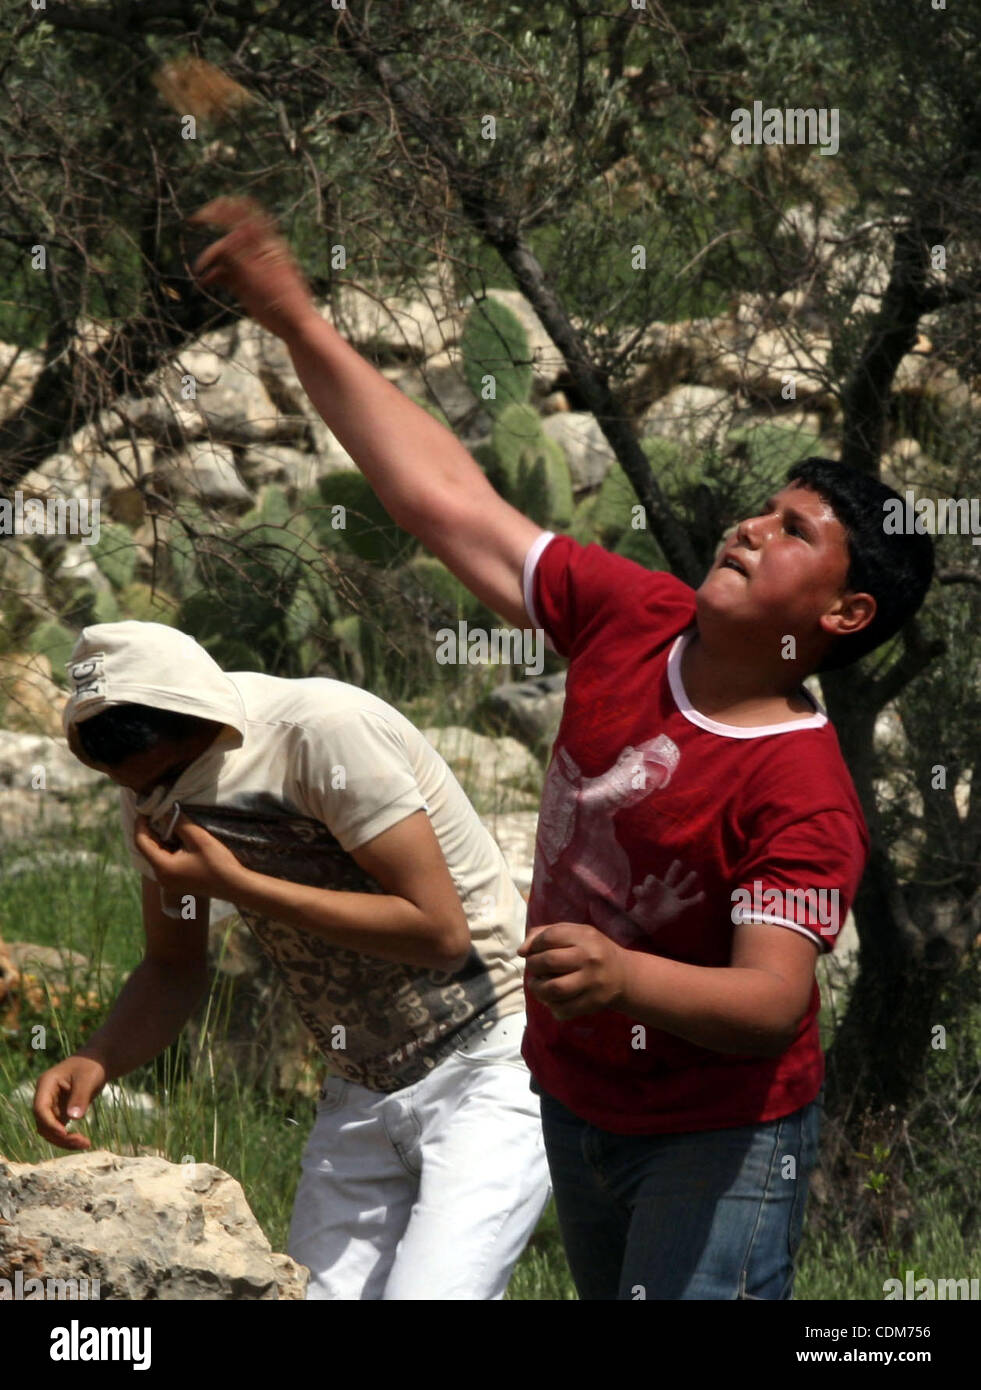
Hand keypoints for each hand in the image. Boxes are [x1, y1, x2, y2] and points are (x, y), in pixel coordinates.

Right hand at [33, 1054, 107, 1150]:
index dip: (50, 1123)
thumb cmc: (92, 1066)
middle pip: (43, 1123)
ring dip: (64, 1141)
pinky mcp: (59, 1113)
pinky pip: (58, 1130)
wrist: (97, 1063)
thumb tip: (73, 1118)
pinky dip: (68, 1138)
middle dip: (59, 1136)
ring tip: (85, 1144)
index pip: (40, 1108)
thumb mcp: (88, 1079)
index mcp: (46, 1083)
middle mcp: (44, 1096)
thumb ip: (80, 1097)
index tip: (65, 1133)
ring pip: (49, 1130)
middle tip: (82, 1142)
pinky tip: (83, 1142)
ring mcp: (51, 1106)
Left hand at [134, 813, 247, 899]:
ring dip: (160, 839)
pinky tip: (177, 839)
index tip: (144, 810)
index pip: (142, 843)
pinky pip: (165, 863)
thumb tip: (165, 811)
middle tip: (156, 813)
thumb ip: (179, 823)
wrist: (234, 886)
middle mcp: (161, 877)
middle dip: (150, 831)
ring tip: (167, 822)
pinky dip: (167, 849)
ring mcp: (168, 882)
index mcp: (163, 867)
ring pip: (156, 856)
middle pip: (148, 850)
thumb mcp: (198, 838)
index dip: (140, 825)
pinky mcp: (177, 883)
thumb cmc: (217, 863)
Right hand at [188, 196, 317, 338]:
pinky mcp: (245, 284)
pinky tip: (204, 282)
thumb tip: (225, 237)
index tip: (202, 215)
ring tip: (199, 272)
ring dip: (211, 261)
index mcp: (266, 243)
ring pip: (225, 257)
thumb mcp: (259, 275)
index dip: (221, 211)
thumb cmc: (284, 300)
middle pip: (229, 240)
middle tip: (200, 259)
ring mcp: (250, 268)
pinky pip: (225, 274)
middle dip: (214, 248)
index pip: (243, 216)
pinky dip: (213, 276)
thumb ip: (242, 256)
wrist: (295, 326)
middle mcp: (257, 252)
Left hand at [518, 921, 626, 1019]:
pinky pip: (563, 1009)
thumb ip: (546, 933)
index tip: (531, 951)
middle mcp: (590, 958)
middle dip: (533, 965)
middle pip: (548, 961)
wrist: (624, 976)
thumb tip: (522, 951)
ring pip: (554, 989)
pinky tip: (552, 999)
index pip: (549, 937)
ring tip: (537, 985)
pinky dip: (551, 1006)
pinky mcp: (592, 1003)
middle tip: (534, 968)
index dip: (533, 944)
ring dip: (538, 989)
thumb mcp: (576, 933)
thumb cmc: (593, 950)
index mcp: (585, 937)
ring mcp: (592, 983)